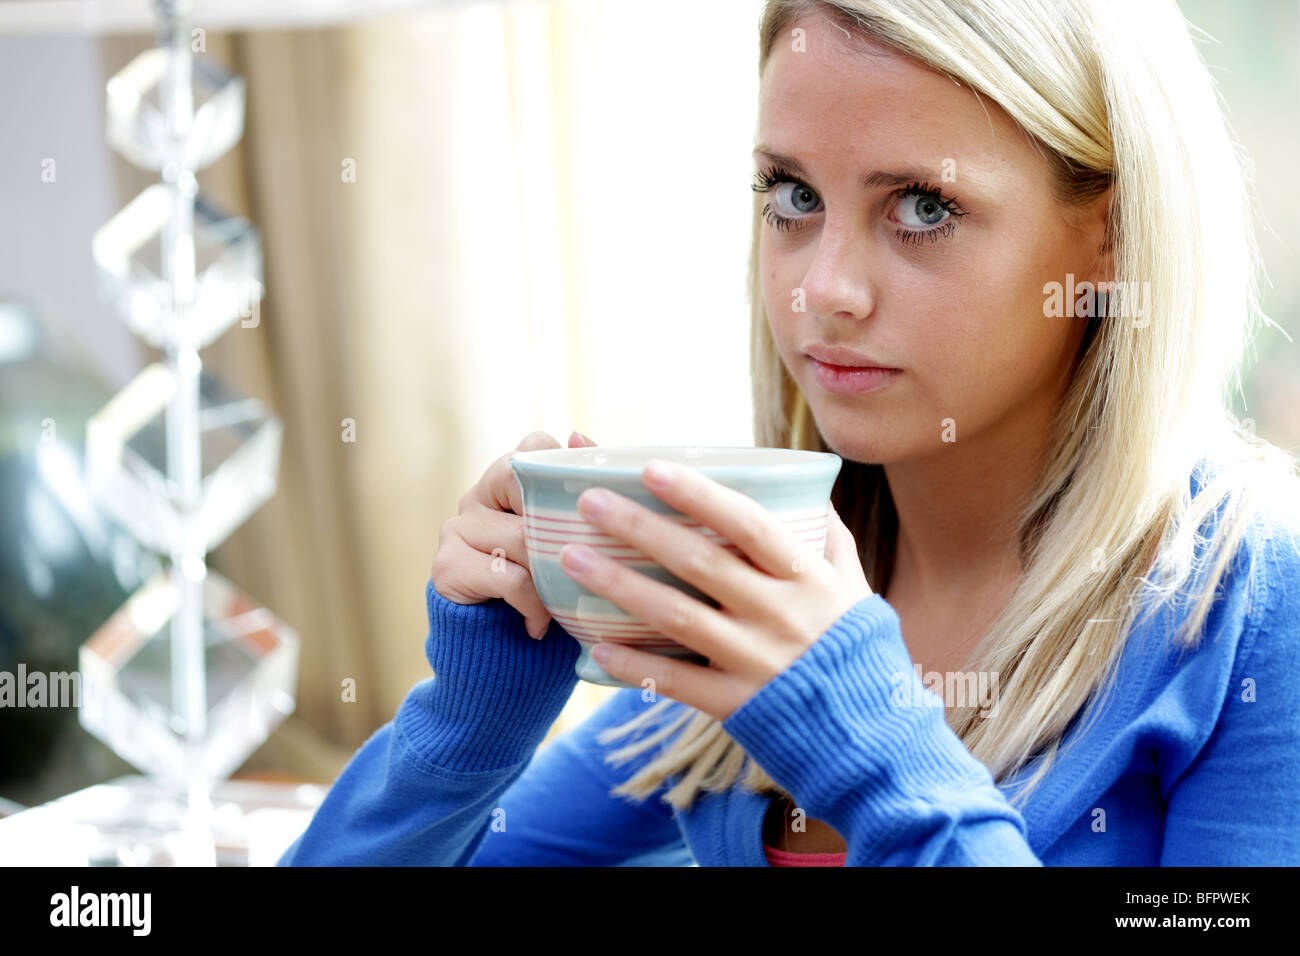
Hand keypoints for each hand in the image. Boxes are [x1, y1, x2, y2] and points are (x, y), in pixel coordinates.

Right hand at [432, 428, 596, 638]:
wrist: (503, 655)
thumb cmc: (550, 592)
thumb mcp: (574, 543)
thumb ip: (580, 497)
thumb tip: (577, 434)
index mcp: (509, 480)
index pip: (535, 444)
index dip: (564, 467)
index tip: (595, 500)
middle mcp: (478, 496)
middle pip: (519, 477)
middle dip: (555, 516)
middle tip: (581, 553)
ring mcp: (457, 527)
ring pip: (521, 535)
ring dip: (553, 574)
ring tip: (567, 602)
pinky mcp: (447, 565)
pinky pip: (507, 575)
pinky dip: (532, 604)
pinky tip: (538, 625)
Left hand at [557, 458, 872, 720]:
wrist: (872, 736)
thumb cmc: (856, 649)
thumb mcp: (854, 587)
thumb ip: (829, 538)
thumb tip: (807, 487)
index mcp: (806, 576)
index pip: (749, 523)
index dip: (700, 494)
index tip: (651, 467)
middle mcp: (780, 614)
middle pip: (699, 562)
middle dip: (639, 528)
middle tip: (588, 501)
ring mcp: (756, 661)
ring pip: (677, 618)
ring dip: (619, 586)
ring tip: (571, 559)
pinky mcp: (738, 705)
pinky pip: (676, 683)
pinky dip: (634, 666)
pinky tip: (594, 646)